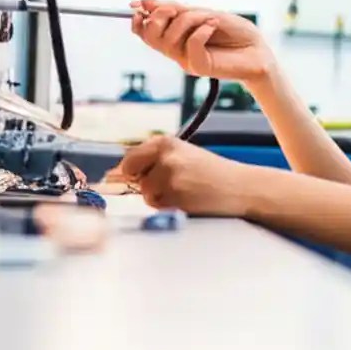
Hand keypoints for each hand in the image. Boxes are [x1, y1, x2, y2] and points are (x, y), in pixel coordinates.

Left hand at [113, 136, 266, 216]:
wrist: (240, 187)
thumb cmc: (210, 173)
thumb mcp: (181, 155)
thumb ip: (150, 161)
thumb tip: (111, 176)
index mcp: (164, 142)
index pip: (129, 160)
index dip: (136, 173)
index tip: (147, 177)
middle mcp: (164, 156)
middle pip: (134, 178)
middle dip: (148, 184)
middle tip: (174, 184)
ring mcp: (169, 176)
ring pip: (146, 194)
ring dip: (161, 198)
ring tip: (185, 192)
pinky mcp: (176, 196)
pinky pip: (158, 207)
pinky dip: (169, 207)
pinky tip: (188, 200)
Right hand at [130, 0, 275, 82]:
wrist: (259, 50)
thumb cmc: (235, 32)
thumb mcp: (203, 13)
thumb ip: (177, 10)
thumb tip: (144, 3)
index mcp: (175, 38)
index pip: (144, 32)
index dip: (138, 19)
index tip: (140, 5)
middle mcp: (177, 51)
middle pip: (150, 36)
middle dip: (159, 16)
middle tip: (178, 8)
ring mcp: (188, 60)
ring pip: (169, 40)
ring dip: (188, 21)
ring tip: (209, 19)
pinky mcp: (201, 67)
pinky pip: (190, 46)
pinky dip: (201, 31)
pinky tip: (214, 26)